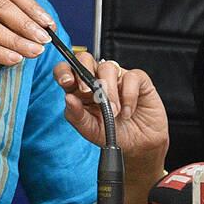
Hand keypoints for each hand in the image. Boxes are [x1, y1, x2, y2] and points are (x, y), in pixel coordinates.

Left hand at [56, 53, 168, 167]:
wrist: (140, 144)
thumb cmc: (113, 133)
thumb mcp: (90, 130)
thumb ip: (77, 115)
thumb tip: (68, 98)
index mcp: (80, 89)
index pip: (66, 70)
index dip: (63, 71)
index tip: (66, 82)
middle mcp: (97, 79)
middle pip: (85, 59)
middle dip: (84, 73)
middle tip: (87, 93)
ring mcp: (117, 77)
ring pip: (107, 67)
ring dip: (109, 92)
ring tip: (114, 112)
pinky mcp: (137, 80)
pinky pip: (131, 77)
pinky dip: (129, 96)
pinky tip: (128, 111)